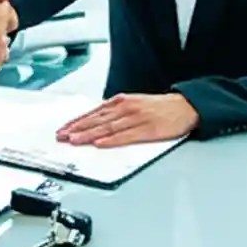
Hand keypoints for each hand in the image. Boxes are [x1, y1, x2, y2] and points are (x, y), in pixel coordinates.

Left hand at [56, 93, 198, 147]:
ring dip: (89, 135)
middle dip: (77, 129)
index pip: (93, 113)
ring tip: (75, 141)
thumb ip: (115, 113)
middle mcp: (126, 108)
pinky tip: (100, 144)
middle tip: (61, 137)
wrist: (185, 106)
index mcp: (121, 102)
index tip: (63, 130)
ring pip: (107, 128)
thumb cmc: (159, 108)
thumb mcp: (134, 105)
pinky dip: (111, 140)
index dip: (76, 122)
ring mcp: (136, 118)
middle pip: (97, 120)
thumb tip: (94, 124)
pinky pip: (126, 136)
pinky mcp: (148, 129)